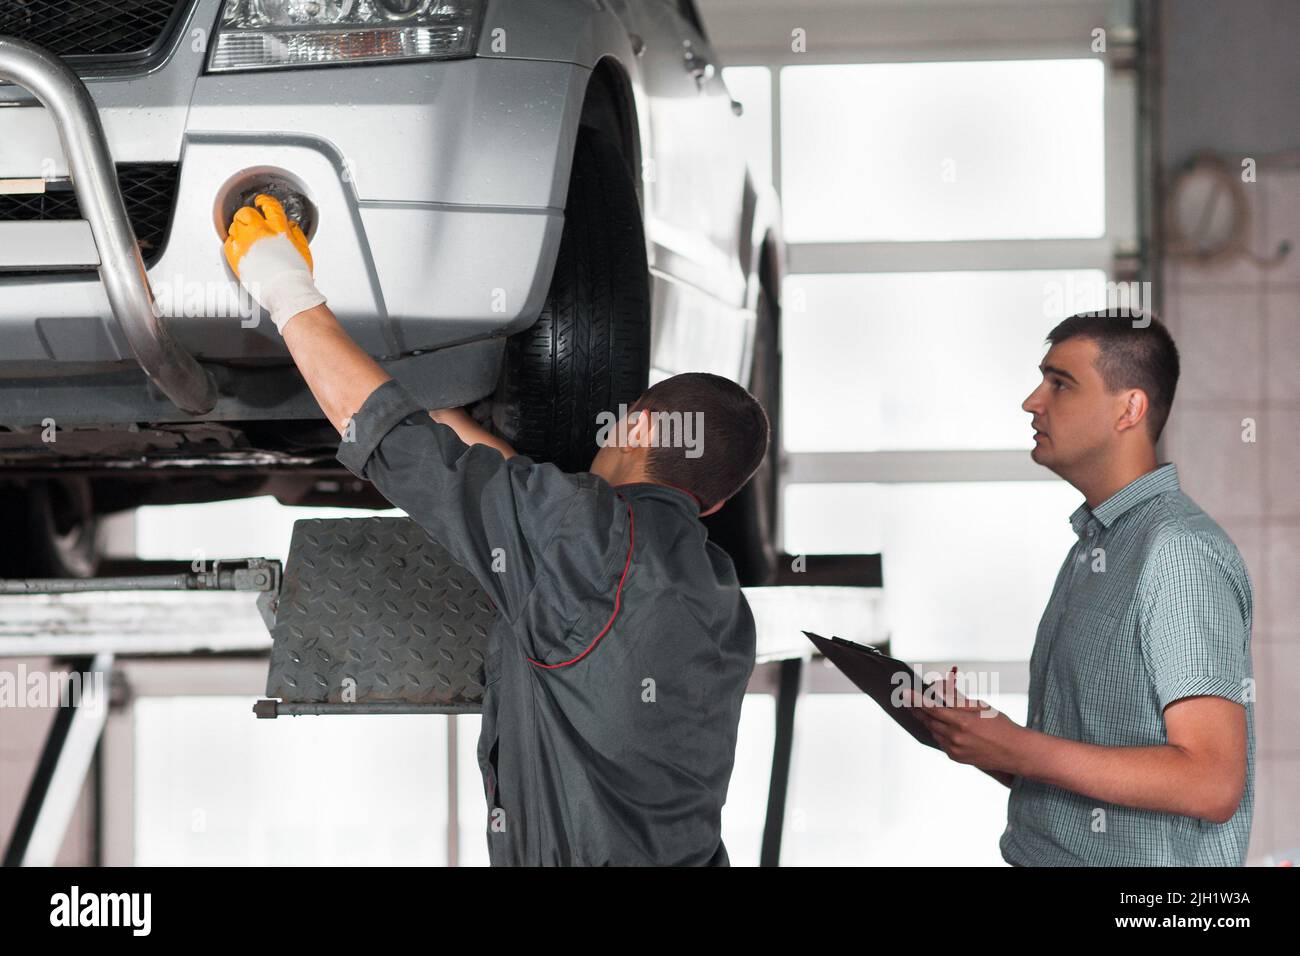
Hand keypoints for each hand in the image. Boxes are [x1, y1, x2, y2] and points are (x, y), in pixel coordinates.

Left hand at [223, 194, 324, 332]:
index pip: (269, 206)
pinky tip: (240, 248)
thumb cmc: (297, 276)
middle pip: (246, 213)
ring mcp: (245, 244)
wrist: (286, 294)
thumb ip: (295, 234)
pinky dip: (233, 243)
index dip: (265, 202)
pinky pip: (228, 242)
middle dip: (249, 215)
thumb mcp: (303, 249)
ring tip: (246, 236)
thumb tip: (290, 225)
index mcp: (279, 229)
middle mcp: (260, 233)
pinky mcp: (235, 256)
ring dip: (240, 229)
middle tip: (252, 221)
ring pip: (235, 226)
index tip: (262, 203)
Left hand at [907, 668, 1026, 774]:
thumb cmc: (1000, 725)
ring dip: (928, 720)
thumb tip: (940, 688)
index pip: (932, 708)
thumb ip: (957, 699)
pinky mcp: (956, 757)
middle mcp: (955, 737)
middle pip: (929, 720)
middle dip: (917, 710)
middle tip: (907, 700)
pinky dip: (938, 732)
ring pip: (933, 731)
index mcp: (962, 722)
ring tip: (922, 710)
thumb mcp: (980, 707)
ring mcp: (955, 749)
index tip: (904, 693)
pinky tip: (939, 725)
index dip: (916, 700)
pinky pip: (941, 742)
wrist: (1015, 752)